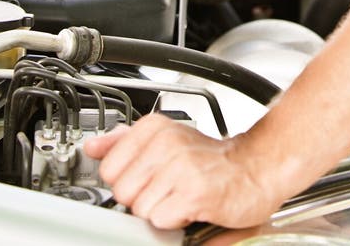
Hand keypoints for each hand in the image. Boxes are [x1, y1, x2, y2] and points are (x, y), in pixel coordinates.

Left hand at [84, 114, 280, 229]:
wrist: (256, 167)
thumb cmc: (211, 159)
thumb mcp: (167, 139)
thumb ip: (125, 143)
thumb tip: (92, 147)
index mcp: (154, 127)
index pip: (109, 169)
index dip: (129, 180)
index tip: (149, 177)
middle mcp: (166, 142)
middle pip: (122, 192)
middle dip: (143, 198)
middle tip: (168, 188)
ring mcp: (180, 167)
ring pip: (139, 209)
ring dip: (160, 210)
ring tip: (181, 195)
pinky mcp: (193, 193)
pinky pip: (160, 221)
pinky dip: (175, 221)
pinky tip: (190, 207)